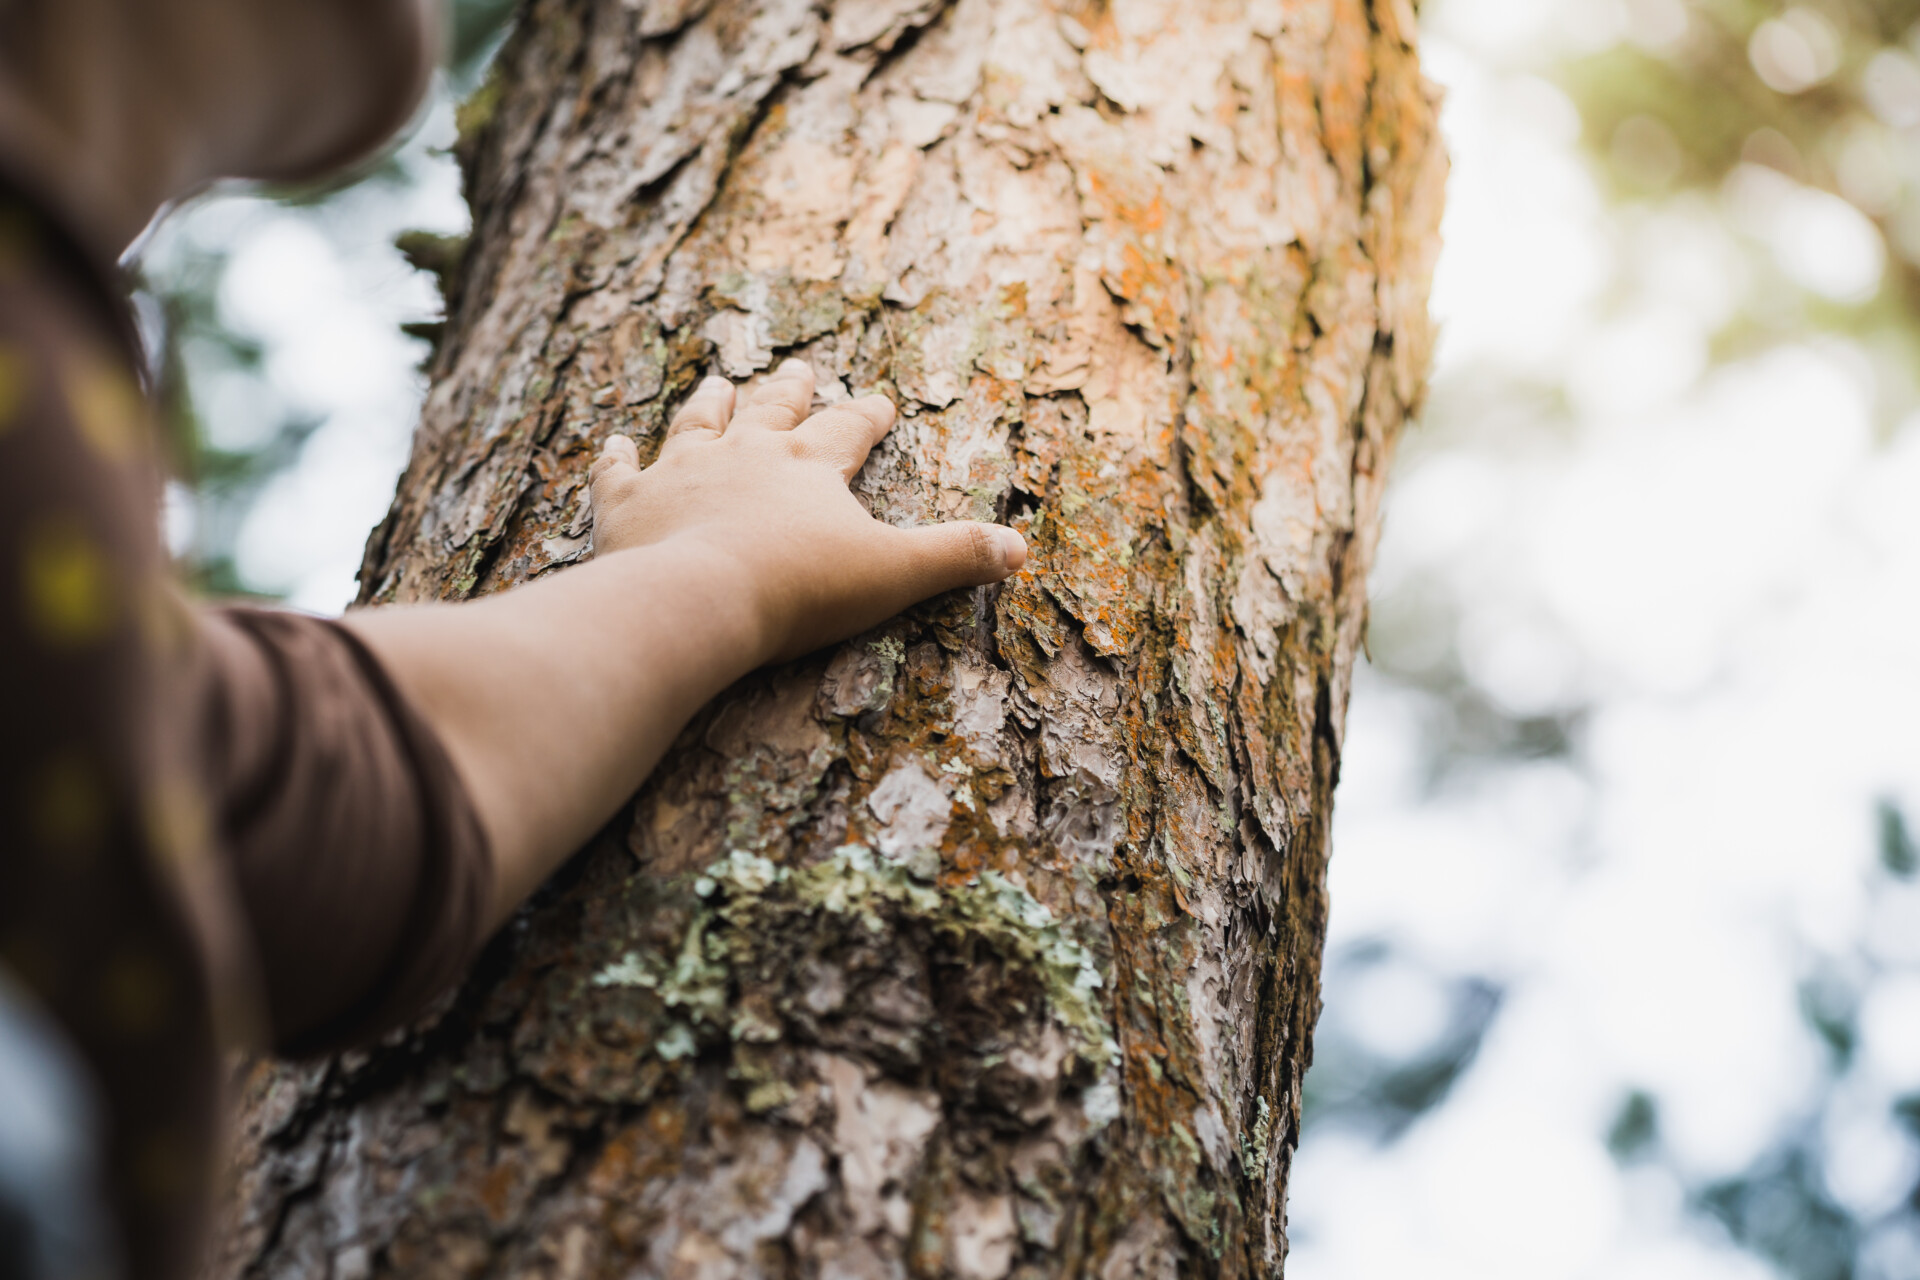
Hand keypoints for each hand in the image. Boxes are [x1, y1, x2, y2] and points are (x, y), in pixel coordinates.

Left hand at [587, 360, 1027, 662]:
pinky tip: (612, 444)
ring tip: (719, 382)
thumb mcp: (892, 573)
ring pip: (698, 422)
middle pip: (772, 409)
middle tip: (798, 370)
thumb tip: (1022, 549)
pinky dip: (615, 457)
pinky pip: (617, 470)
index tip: (878, 401)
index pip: (848, 429)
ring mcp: (681, 470)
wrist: (695, 599)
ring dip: (711, 403)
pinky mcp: (627, 502)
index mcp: (810, 466)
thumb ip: (954, 556)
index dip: (866, 416)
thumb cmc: (798, 588)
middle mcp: (745, 452)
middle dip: (790, 391)